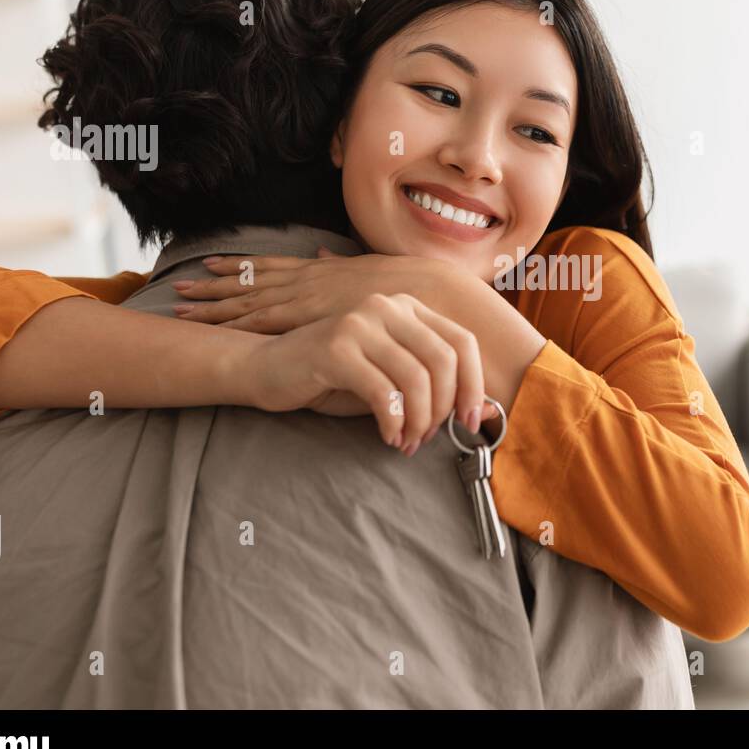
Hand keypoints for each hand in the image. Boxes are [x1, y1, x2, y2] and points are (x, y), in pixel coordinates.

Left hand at [171, 247, 455, 334]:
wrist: (425, 293)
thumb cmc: (405, 285)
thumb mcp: (367, 268)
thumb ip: (341, 262)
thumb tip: (323, 251)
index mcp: (320, 268)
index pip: (270, 266)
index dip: (239, 267)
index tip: (212, 264)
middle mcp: (305, 279)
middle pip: (248, 282)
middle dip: (213, 286)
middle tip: (176, 286)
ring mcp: (304, 297)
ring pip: (248, 302)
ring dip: (213, 306)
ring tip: (180, 309)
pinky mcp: (309, 318)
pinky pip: (264, 323)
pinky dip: (236, 326)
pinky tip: (212, 330)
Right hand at [235, 291, 493, 453]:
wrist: (267, 367)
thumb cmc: (332, 375)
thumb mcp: (388, 374)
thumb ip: (428, 383)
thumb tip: (481, 408)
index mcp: (407, 308)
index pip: (462, 342)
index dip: (474, 385)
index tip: (471, 421)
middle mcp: (387, 307)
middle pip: (444, 361)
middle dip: (443, 409)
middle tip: (428, 437)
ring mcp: (360, 324)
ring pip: (416, 379)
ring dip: (418, 421)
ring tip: (406, 441)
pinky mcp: (336, 348)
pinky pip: (384, 393)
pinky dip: (393, 422)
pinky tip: (388, 435)